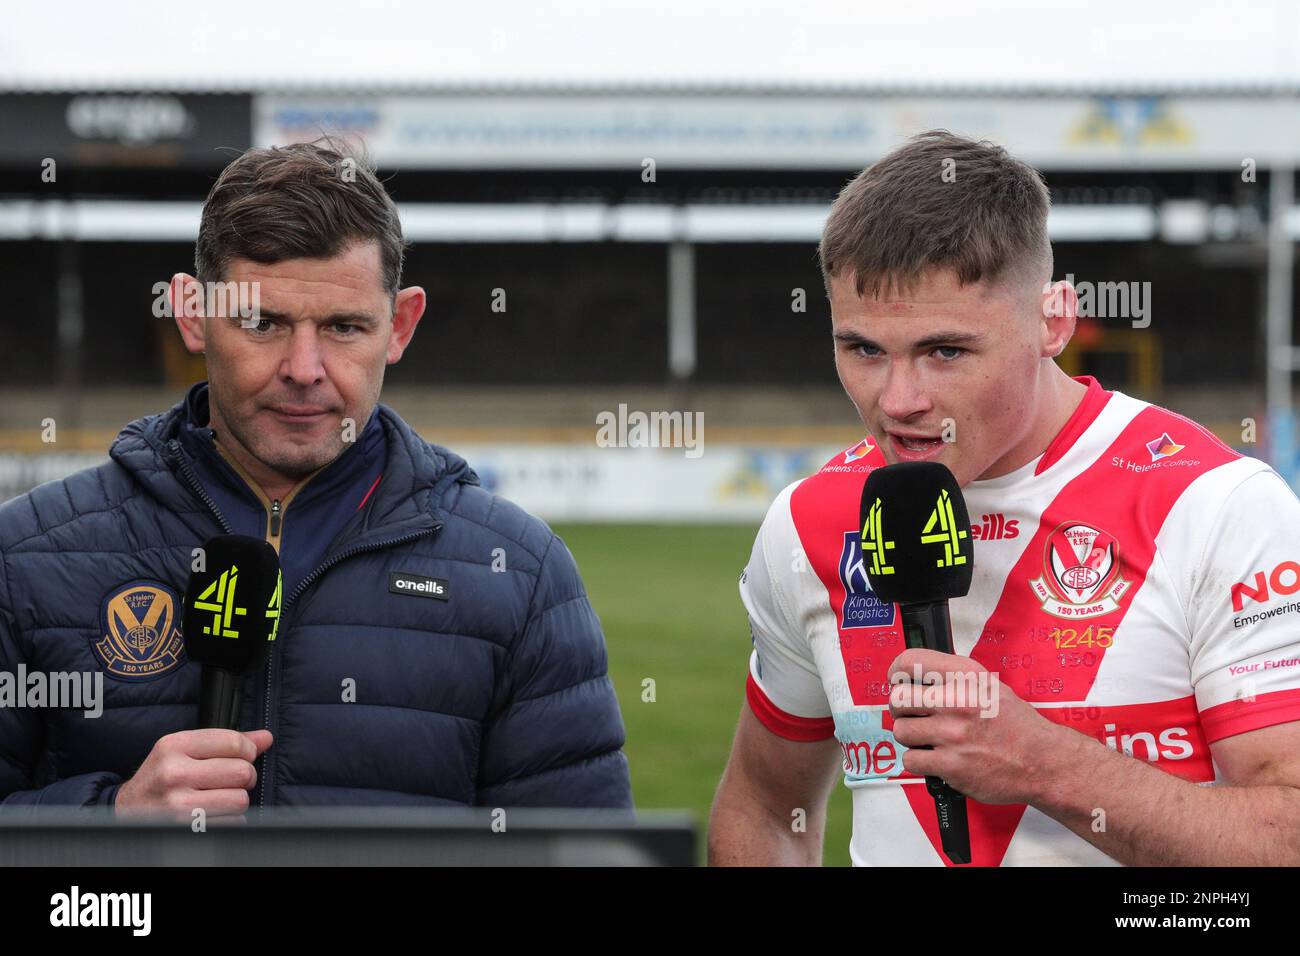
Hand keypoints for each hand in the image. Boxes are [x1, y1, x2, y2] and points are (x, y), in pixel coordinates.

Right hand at [114, 729, 273, 821]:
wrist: (125, 812)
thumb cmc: (160, 778)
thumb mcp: (183, 751)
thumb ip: (226, 742)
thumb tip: (266, 738)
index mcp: (174, 746)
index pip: (234, 742)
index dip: (247, 751)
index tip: (242, 756)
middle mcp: (174, 773)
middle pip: (243, 772)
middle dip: (244, 777)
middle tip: (229, 780)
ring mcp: (178, 805)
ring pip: (240, 800)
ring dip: (236, 801)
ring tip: (218, 798)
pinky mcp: (186, 830)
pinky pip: (233, 823)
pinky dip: (229, 821)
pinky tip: (211, 815)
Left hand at [888, 648, 1067, 804]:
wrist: (1043, 762)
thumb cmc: (1017, 726)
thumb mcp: (990, 685)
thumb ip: (954, 677)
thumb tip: (918, 675)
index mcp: (966, 677)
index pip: (910, 662)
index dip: (896, 671)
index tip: (897, 680)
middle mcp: (957, 702)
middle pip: (898, 699)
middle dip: (901, 708)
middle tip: (912, 714)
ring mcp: (952, 735)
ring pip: (901, 731)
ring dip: (911, 737)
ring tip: (929, 739)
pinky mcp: (950, 765)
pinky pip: (911, 761)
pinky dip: (919, 762)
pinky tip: (936, 757)